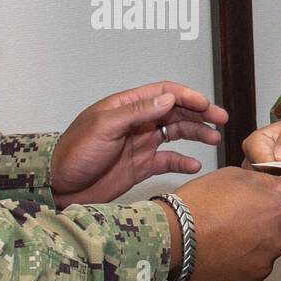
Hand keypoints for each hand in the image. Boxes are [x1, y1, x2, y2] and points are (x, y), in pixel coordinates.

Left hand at [51, 82, 226, 207]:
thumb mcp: (104, 127)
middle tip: (221, 120)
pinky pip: (167, 160)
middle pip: (175, 111)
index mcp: (126, 106)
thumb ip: (137, 112)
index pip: (163, 93)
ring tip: (214, 139)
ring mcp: (139, 144)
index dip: (187, 96)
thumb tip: (168, 98)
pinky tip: (195, 165)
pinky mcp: (140, 166)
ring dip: (196, 134)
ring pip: (175, 133)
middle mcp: (136, 122)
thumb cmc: (73, 153)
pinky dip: (183, 161)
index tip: (205, 105)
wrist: (59, 187)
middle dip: (199, 113)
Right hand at [170, 166, 280, 280]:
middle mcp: (276, 240)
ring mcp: (263, 265)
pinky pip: (252, 271)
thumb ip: (267, 181)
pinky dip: (242, 264)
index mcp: (277, 210)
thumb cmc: (199, 203)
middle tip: (243, 218)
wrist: (171, 238)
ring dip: (257, 245)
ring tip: (226, 237)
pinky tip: (221, 253)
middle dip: (273, 224)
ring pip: (269, 252)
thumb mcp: (232, 176)